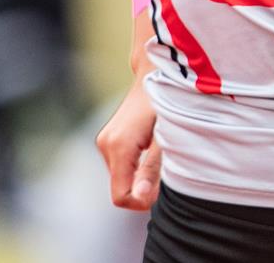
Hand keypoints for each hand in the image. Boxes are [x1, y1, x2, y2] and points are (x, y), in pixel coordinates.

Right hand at [95, 82, 161, 210]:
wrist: (156, 72)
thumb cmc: (168, 101)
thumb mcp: (166, 137)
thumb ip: (152, 169)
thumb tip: (141, 198)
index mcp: (119, 146)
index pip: (121, 196)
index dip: (142, 201)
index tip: (162, 190)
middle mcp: (106, 144)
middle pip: (121, 188)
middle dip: (143, 187)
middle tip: (167, 168)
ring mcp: (105, 141)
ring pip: (121, 177)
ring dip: (141, 175)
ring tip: (162, 153)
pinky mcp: (109, 138)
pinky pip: (121, 165)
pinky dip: (137, 166)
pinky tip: (153, 148)